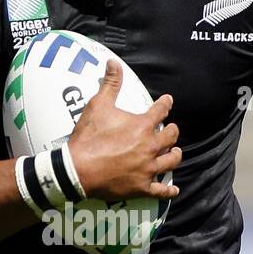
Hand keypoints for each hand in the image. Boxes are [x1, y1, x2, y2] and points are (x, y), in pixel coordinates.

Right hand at [67, 59, 181, 200]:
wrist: (77, 170)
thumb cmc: (88, 137)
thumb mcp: (98, 105)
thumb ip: (110, 84)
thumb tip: (113, 62)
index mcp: (142, 126)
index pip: (161, 110)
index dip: (165, 103)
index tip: (168, 101)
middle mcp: (151, 147)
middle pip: (171, 136)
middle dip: (172, 131)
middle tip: (170, 129)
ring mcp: (148, 169)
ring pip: (171, 161)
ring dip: (174, 155)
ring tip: (174, 152)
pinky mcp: (142, 187)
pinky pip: (162, 190)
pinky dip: (169, 190)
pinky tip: (174, 190)